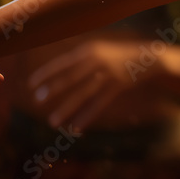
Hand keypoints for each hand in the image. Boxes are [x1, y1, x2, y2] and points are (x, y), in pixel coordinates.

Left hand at [26, 40, 152, 131]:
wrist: (149, 57)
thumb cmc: (120, 56)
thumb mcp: (101, 51)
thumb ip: (83, 59)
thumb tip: (59, 71)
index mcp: (90, 50)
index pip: (63, 63)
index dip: (46, 73)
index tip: (31, 84)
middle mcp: (97, 60)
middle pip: (71, 77)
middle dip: (53, 89)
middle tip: (37, 101)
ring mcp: (109, 73)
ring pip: (83, 94)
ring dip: (66, 109)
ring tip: (52, 122)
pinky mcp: (119, 85)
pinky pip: (99, 104)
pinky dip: (87, 116)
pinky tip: (76, 128)